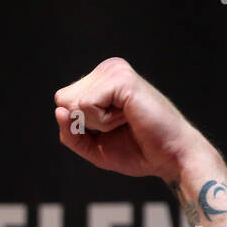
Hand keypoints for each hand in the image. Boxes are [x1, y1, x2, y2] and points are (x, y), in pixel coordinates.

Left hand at [53, 58, 210, 179]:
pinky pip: (86, 105)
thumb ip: (69, 132)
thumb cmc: (136, 151)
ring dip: (96, 123)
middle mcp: (108, 68)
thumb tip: (58, 110)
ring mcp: (115, 70)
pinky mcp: (121, 78)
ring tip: (126, 120)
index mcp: (101, 79)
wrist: (168, 157)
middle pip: (63, 99)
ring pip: (74, 103)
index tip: (111, 127)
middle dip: (85, 123)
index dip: (79, 125)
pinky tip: (127, 117)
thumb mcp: (91, 146)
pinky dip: (103, 121)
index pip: (62, 101)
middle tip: (119, 124)